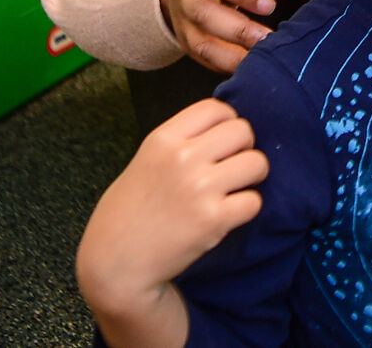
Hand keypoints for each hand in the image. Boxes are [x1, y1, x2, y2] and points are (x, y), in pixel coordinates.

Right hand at [77, 99, 267, 341]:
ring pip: (257, 163)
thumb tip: (224, 126)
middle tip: (232, 167)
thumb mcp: (145, 162)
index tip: (223, 141)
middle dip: (244, 148)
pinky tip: (229, 214)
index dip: (227, 122)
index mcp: (162, 139)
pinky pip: (254, 201)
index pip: (215, 108)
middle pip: (243, 130)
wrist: (114, 264)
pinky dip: (247, 208)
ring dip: (252, 177)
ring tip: (235, 189)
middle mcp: (182, 158)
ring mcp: (200, 188)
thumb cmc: (128, 213)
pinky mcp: (213, 219)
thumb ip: (180, 142)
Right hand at [159, 0, 298, 72]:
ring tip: (260, 58)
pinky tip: (249, 65)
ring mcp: (182, 18)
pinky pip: (202, 58)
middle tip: (267, 38)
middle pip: (202, 11)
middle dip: (237, 29)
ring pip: (198, 41)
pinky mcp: (186, 40)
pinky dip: (226, 64)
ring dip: (230, 54)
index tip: (270, 6)